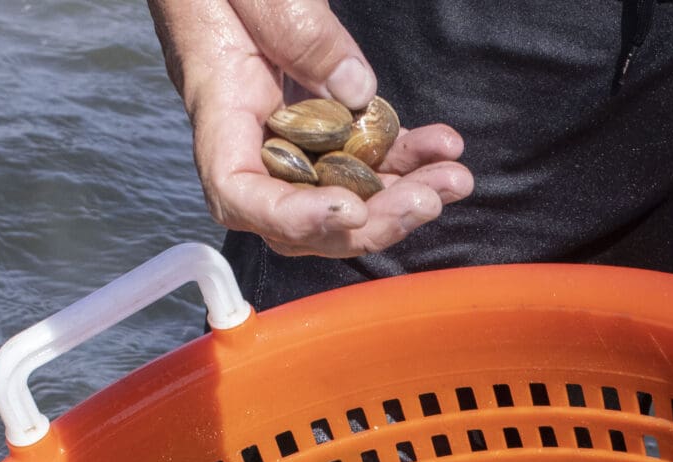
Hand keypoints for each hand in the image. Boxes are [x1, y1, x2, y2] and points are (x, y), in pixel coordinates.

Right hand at [148, 0, 472, 257]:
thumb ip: (296, 30)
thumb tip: (355, 91)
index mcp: (218, 104)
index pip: (239, 192)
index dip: (294, 217)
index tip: (352, 210)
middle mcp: (249, 133)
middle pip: (301, 213)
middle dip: (370, 220)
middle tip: (427, 202)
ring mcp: (285, 129)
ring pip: (337, 192)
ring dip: (400, 195)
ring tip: (454, 179)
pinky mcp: (317, 115)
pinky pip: (357, 153)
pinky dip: (402, 157)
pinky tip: (441, 146)